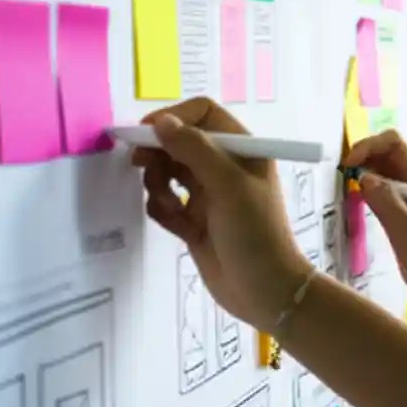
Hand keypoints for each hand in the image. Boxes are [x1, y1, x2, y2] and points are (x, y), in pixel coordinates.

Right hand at [131, 98, 308, 328]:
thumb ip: (194, 149)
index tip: (146, 133)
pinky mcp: (195, 222)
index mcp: (242, 150)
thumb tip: (162, 121)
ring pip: (167, 173)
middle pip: (178, 142)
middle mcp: (224, 168)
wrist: (265, 291)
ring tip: (170, 206)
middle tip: (141, 166)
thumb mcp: (228, 185)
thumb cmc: (255, 233)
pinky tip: (177, 226)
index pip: (203, 114)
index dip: (173, 118)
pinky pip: (165, 204)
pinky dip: (163, 211)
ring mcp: (209, 195)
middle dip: (159, 153)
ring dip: (158, 185)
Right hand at [344, 130, 406, 300]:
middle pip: (384, 152)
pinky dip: (364, 187)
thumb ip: (387, 203)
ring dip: (361, 171)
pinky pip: (379, 187)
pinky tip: (354, 199)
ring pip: (380, 168)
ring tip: (344, 186)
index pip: (394, 143)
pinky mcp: (399, 207)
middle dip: (361, 156)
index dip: (368, 146)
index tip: (349, 165)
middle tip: (342, 175)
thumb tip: (364, 178)